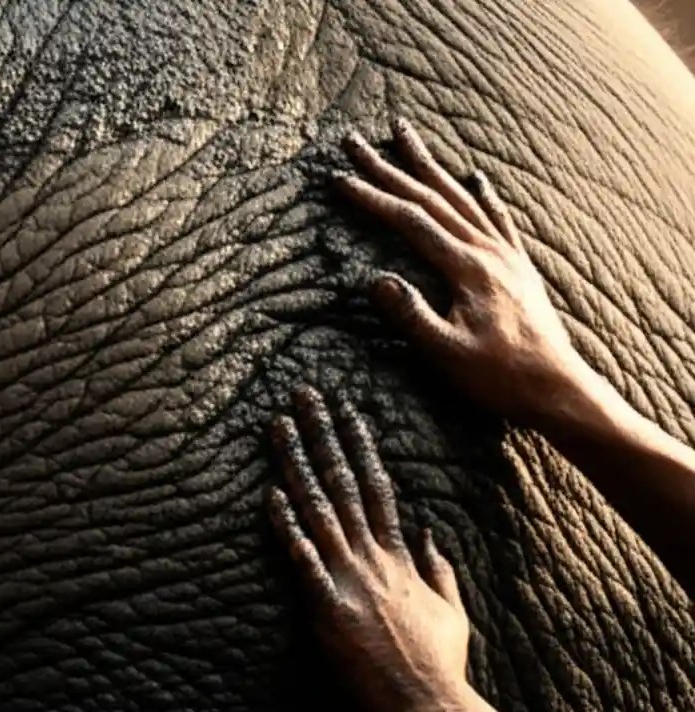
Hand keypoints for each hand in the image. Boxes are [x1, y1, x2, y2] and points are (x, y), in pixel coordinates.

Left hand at [266, 387, 500, 711]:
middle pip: (342, 483)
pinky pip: (303, 560)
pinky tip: (270, 497)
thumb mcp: (450, 608)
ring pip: (318, 509)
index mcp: (397, 555)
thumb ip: (439, 567)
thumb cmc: (437, 659)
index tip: (346, 408)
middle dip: (321, 435)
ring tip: (275, 427)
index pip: (376, 484)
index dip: (359, 443)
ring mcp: (349, 579)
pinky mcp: (328, 606)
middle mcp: (372, 557)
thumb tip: (431, 532)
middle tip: (302, 396)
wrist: (426, 701)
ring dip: (294, 465)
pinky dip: (287, 528)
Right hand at [336, 118, 597, 425]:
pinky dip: (481, 194)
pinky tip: (475, 178)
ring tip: (406, 135)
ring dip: (430, 165)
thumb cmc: (501, 378)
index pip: (410, 221)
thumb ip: (412, 316)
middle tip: (356, 141)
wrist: (559, 390)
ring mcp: (506, 255)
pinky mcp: (519, 267)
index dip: (372, 198)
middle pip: (432, 196)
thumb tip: (376, 282)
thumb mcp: (448, 355)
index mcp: (467, 268)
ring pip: (461, 197)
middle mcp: (488, 251)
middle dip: (389, 166)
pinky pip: (497, 218)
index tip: (340, 179)